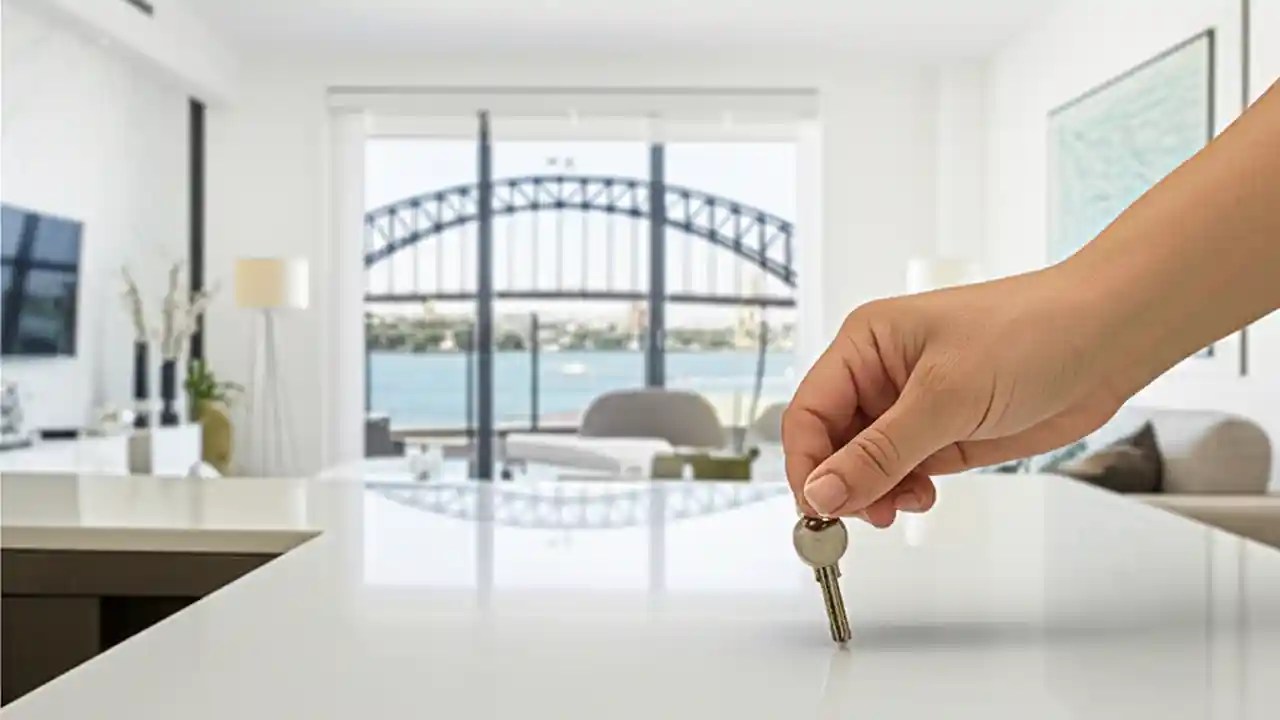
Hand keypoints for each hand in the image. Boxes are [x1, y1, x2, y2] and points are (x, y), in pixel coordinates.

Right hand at [783, 266, 1127, 525]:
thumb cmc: (1034, 332)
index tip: (819, 507)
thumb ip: (880, 452)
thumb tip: (823, 491)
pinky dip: (903, 492)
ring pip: (864, 463)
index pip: (809, 412)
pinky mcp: (943, 431)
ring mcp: (912, 405)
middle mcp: (880, 373)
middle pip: (831, 442)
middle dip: (843, 483)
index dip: (807, 463)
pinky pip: (901, 471)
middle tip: (865, 515)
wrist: (1108, 339)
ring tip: (901, 506)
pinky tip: (923, 496)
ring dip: (874, 493)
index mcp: (866, 343)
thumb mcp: (947, 396)